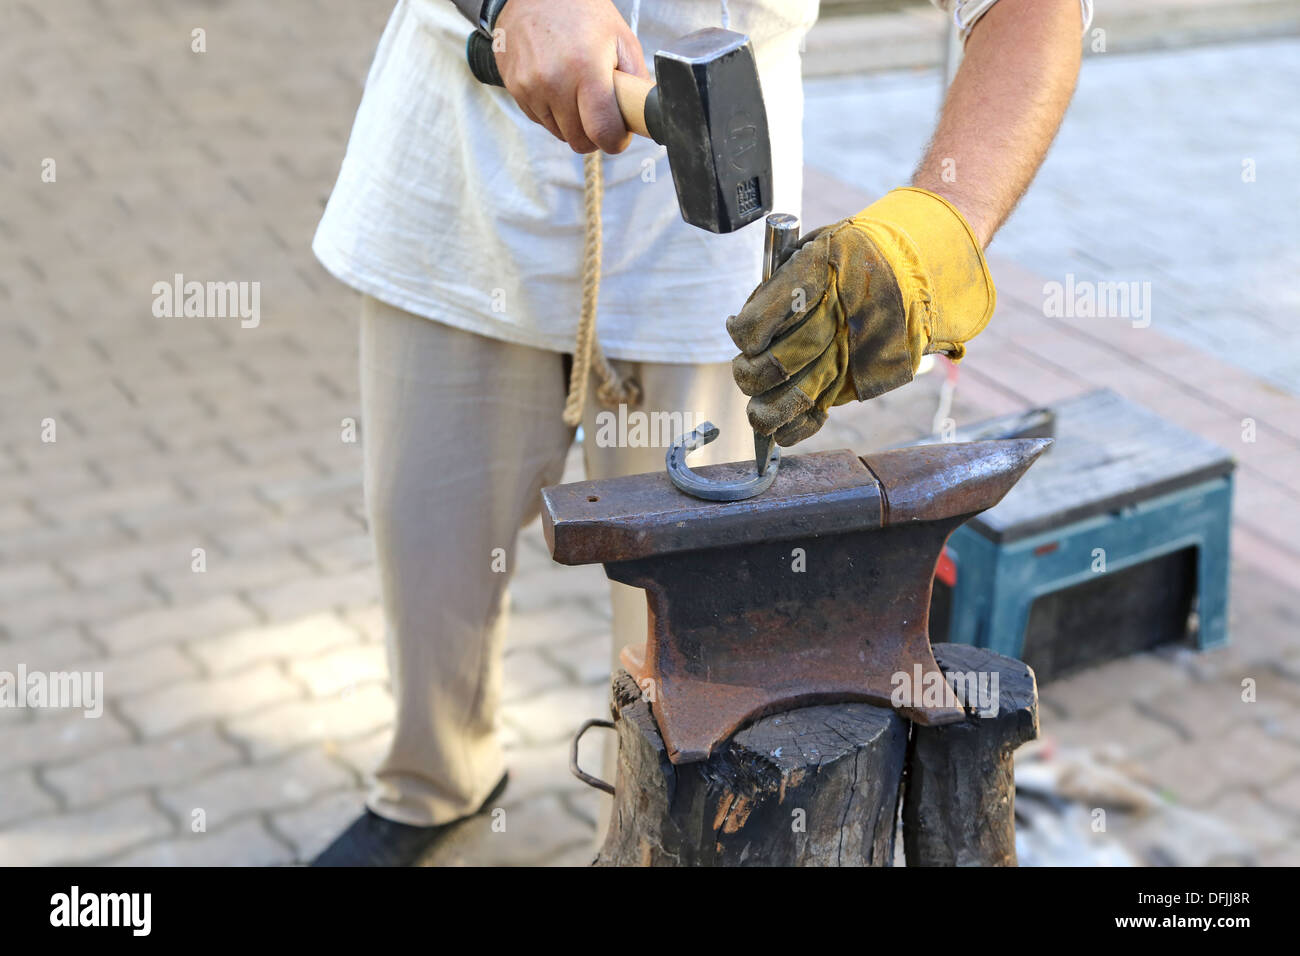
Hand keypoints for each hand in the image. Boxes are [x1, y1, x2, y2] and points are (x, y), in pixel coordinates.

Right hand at [493, 0, 647, 153]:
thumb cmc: (582, 12)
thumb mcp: (620, 38)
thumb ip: (637, 81)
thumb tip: (646, 115)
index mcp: (586, 68)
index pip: (602, 132)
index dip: (616, 140)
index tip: (619, 134)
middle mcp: (554, 81)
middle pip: (579, 141)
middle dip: (594, 134)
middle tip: (600, 113)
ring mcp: (530, 86)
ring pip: (558, 133)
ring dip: (571, 123)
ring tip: (576, 92)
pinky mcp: (514, 87)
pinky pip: (539, 119)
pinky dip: (551, 112)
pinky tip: (557, 85)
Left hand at [727, 188, 996, 445]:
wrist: (919, 270)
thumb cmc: (850, 257)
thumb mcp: (815, 247)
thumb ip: (780, 286)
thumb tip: (745, 329)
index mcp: (818, 275)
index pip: (762, 322)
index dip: (743, 333)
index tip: (739, 330)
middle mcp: (836, 317)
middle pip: (777, 363)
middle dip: (751, 374)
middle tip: (746, 371)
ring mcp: (852, 352)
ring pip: (798, 395)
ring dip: (766, 409)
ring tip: (757, 408)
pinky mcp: (861, 377)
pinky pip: (821, 411)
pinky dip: (795, 427)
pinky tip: (780, 429)